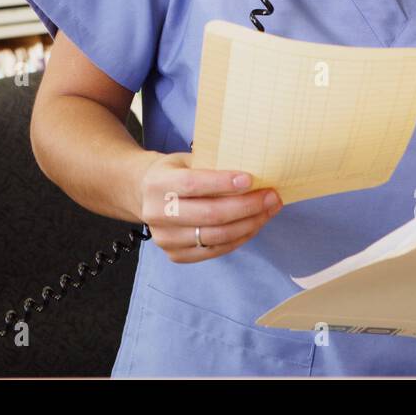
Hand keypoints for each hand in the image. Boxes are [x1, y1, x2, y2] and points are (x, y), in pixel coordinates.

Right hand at [135, 151, 282, 263]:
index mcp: (158, 183)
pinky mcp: (175, 255)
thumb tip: (256, 169)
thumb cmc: (174, 172)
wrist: (144, 194)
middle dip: (246, 206)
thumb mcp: (186, 160)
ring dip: (249, 224)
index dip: (223, 183)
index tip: (251, 179)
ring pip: (216, 236)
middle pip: (209, 215)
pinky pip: (215, 250)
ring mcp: (165, 238)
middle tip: (272, 197)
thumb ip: (212, 165)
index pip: (193, 185)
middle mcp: (157, 213)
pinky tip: (254, 224)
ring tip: (269, 210)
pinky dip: (239, 238)